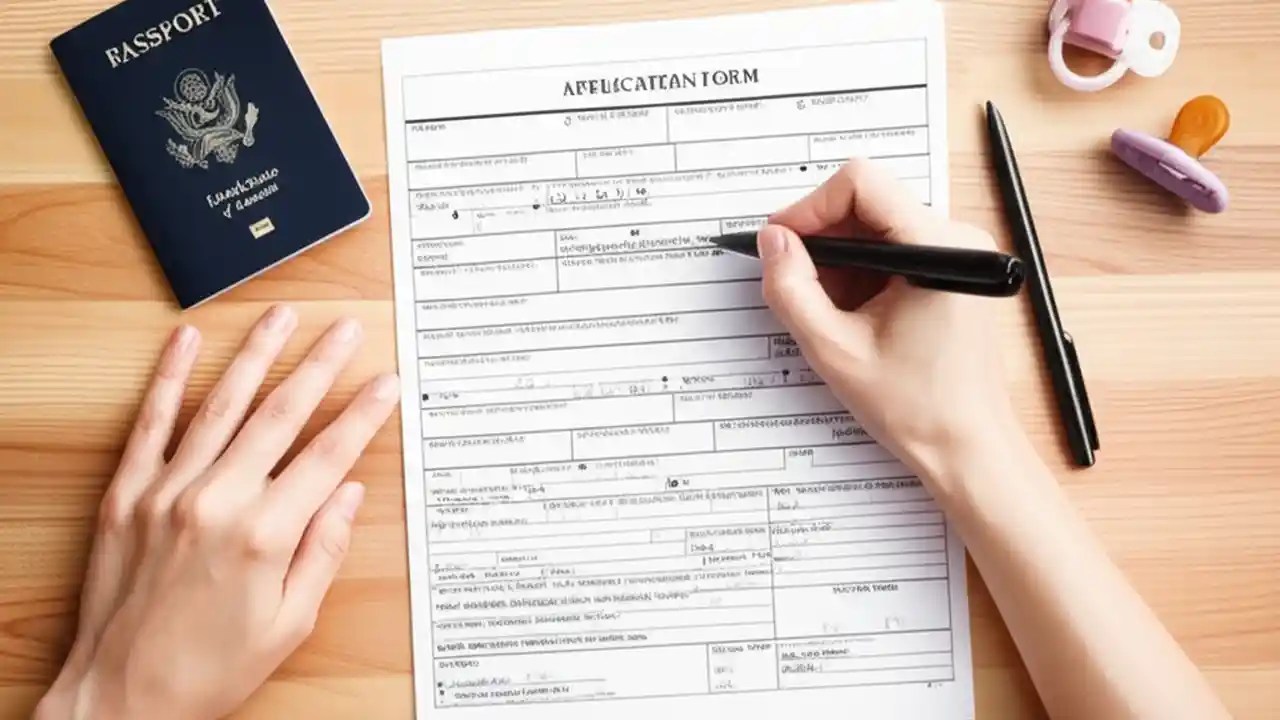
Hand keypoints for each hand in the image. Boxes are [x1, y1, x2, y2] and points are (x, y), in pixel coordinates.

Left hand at [35, 306, 398, 719]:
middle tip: (344, 329)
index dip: (363, 414)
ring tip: (282, 316)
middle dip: (319, 366)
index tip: (386, 384)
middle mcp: (217, 502)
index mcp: (265, 535)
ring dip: (256, 356)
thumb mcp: (290, 623)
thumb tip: (346, 493)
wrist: (122, 698)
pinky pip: (151, 423)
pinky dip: (168, 378)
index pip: (328, 456)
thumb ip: (322, 551)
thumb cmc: (209, 670)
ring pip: (222, 406)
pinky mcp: (127, 495)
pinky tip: (185, 342)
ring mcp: (168, 492)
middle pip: (281, 416)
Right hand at [758, 159, 1016, 494]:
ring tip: (829, 313)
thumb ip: (793, 289)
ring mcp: (958, 253)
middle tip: (795, 285)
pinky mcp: (952, 271)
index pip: (860, 183)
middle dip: (822, 239)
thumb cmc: (918, 409)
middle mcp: (957, 238)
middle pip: (868, 201)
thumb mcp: (835, 350)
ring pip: (876, 226)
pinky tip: (852, 317)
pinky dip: (861, 275)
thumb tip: (772, 241)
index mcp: (937, 247)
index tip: (780, 243)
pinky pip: (893, 250)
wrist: (969, 449)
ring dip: (839, 261)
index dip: (809, 207)